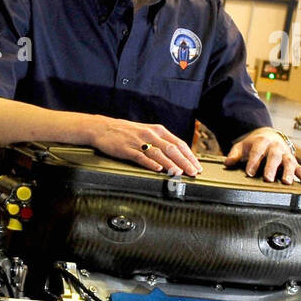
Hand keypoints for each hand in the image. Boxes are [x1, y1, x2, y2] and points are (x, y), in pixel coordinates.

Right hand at [86, 115, 202, 176]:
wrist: (103, 128)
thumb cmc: (126, 132)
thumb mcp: (146, 132)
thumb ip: (160, 142)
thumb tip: (177, 156)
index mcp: (158, 130)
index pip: (179, 143)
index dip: (189, 156)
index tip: (197, 166)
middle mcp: (150, 134)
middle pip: (171, 149)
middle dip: (184, 162)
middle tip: (193, 172)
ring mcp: (138, 141)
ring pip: (158, 153)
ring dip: (170, 164)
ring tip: (179, 172)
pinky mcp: (126, 148)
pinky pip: (140, 156)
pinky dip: (150, 163)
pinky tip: (157, 169)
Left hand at [225, 128, 300, 184]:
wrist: (270, 135)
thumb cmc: (254, 144)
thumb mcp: (242, 146)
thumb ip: (235, 154)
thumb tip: (227, 163)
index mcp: (262, 142)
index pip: (257, 152)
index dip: (253, 162)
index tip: (249, 172)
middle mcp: (275, 147)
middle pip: (274, 156)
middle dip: (271, 168)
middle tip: (268, 179)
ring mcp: (285, 153)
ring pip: (289, 161)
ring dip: (289, 172)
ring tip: (286, 182)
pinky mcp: (293, 160)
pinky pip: (300, 167)